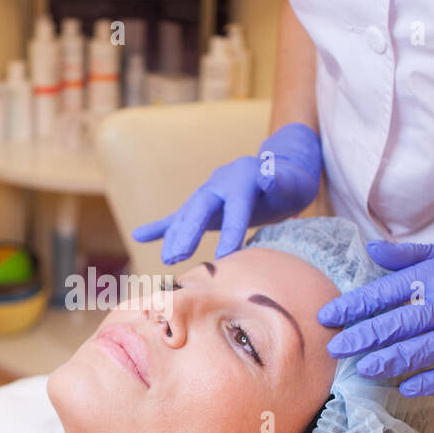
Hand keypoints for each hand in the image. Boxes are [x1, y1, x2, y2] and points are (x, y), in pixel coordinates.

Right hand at [131, 123, 322, 264]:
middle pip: (201, 208)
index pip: (236, 207)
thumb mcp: (295, 181)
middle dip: (189, 232)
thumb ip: (281, 179)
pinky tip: (139, 236)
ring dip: (176, 237)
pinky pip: (178, 216)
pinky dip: (160, 227)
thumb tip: (268, 172)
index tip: (225, 257)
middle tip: (178, 257)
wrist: (283, 174)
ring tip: (168, 260)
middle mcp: (220, 182)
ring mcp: (208, 193)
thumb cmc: (292, 183)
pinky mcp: (203, 205)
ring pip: (188, 214)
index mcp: (243, 177)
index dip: (231, 230)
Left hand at [319, 234, 433, 396]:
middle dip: (365, 336)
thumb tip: (370, 248)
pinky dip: (431, 381)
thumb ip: (405, 256)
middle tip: (335, 347)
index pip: (386, 292)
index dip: (355, 305)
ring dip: (392, 360)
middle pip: (402, 323)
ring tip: (363, 368)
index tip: (328, 316)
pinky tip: (405, 387)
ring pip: (426, 351)